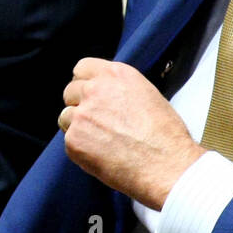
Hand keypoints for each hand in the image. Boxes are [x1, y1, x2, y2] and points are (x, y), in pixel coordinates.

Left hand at [58, 58, 203, 209]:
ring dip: (78, 127)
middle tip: (96, 123)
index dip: (85, 82)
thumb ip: (122, 90)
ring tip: (101, 142)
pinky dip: (81, 150)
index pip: (83, 67)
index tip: (88, 94)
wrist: (166, 166)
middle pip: (70, 91)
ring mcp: (82, 114)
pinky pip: (69, 142)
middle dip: (79, 105)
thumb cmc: (166, 136)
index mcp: (116, 74)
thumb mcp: (148, 95)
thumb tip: (109, 98)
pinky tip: (102, 156)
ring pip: (66, 117)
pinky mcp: (74, 139)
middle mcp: (96, 89)